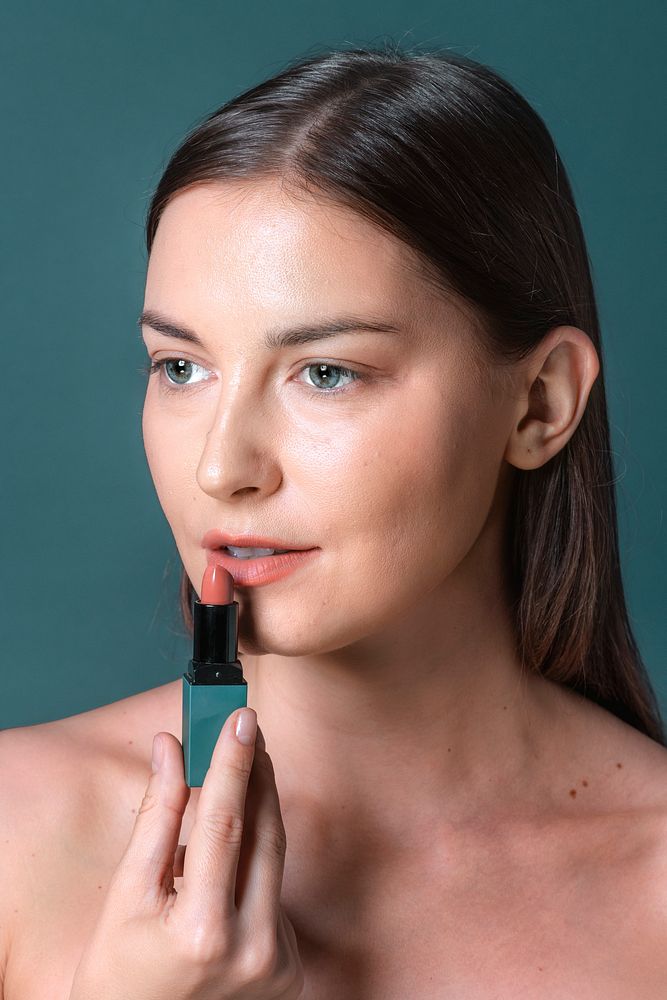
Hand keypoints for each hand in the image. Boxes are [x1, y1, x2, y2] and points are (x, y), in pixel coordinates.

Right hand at [69, 708, 303, 998]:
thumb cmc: (119, 974)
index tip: (241, 719)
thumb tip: (171, 750)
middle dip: (256, 775)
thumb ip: (156, 817)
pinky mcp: (291, 970)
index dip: (232, 763)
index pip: (224, 824)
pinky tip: (231, 855)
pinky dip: (255, 864)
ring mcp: (278, 963)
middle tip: (248, 731)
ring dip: (258, 811)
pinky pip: (275, 894)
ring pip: (275, 860)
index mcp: (203, 930)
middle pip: (265, 834)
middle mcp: (254, 948)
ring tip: (241, 771)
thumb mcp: (127, 895)